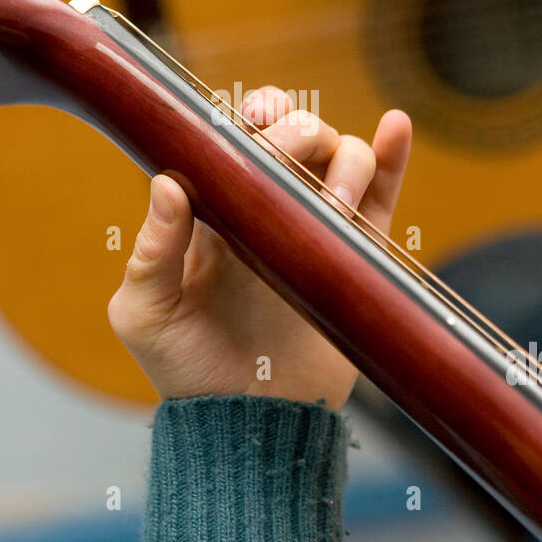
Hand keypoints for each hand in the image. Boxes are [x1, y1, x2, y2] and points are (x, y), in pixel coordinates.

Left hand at [107, 86, 412, 409]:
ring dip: (344, 159)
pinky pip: (381, 197)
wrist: (248, 425)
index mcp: (214, 212)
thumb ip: (152, 251)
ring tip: (334, 204)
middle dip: (299, 131)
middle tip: (294, 160)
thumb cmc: (185, 371)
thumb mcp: (147, 314)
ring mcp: (313, 230)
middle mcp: (265, 210)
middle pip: (295, 135)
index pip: (237, 140)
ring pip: (341, 158)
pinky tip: (394, 126)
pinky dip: (391, 157)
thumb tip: (167, 183)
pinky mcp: (354, 256)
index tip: (257, 119)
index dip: (251, 116)